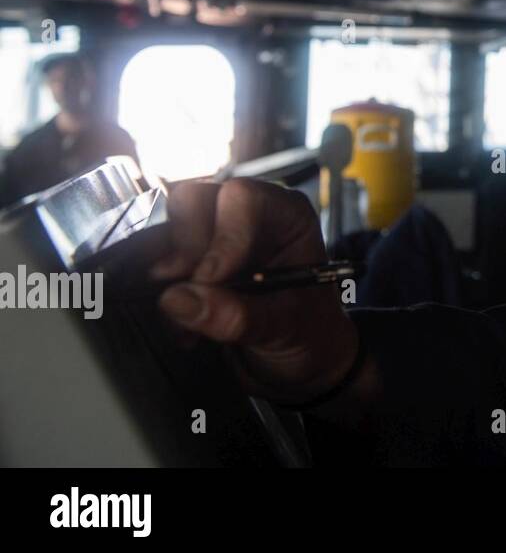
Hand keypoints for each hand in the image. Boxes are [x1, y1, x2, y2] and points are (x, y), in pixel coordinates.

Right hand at [153, 178, 360, 405]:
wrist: (298, 354)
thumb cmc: (307, 328)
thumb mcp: (285, 327)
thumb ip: (237, 315)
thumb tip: (176, 299)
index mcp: (285, 213)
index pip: (241, 198)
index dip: (222, 236)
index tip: (211, 278)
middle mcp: (244, 213)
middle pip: (193, 201)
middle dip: (186, 250)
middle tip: (192, 291)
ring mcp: (211, 233)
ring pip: (165, 228)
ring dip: (168, 277)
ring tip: (191, 322)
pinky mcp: (186, 260)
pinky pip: (151, 264)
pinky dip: (159, 297)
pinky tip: (186, 329)